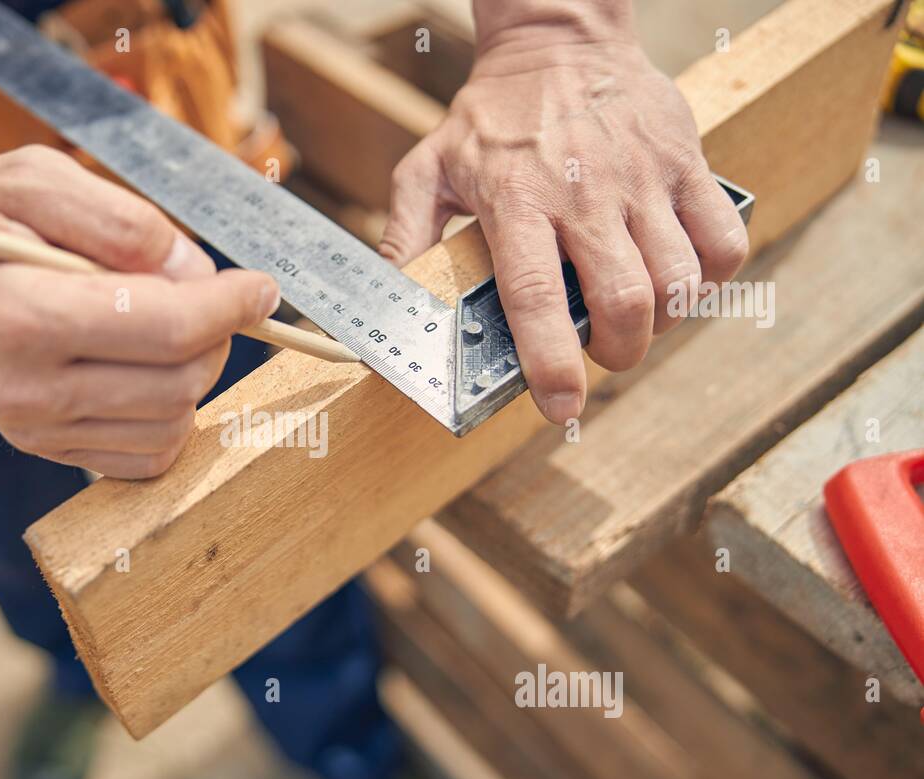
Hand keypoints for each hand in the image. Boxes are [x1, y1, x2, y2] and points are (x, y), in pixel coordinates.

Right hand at [0, 146, 278, 477]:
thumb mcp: (34, 178)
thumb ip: (122, 219)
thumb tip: (195, 272)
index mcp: (23, 316)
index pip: (167, 328)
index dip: (230, 307)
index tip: (262, 288)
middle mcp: (27, 388)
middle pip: (178, 384)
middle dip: (217, 340)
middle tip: (212, 300)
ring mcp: (34, 429)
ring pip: (169, 427)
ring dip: (194, 378)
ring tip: (171, 328)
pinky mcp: (42, 448)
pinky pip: (142, 458)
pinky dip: (168, 418)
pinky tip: (149, 372)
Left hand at [380, 16, 748, 423]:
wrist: (558, 40)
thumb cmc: (492, 116)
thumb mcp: (428, 167)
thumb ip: (405, 235)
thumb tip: (388, 303)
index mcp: (515, 203)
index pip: (536, 299)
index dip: (552, 365)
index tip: (560, 407)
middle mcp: (583, 194)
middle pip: (624, 302)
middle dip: (617, 352)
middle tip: (600, 352)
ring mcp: (642, 178)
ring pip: (679, 281)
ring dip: (662, 321)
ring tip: (637, 316)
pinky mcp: (686, 162)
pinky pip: (723, 240)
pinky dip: (711, 278)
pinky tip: (679, 278)